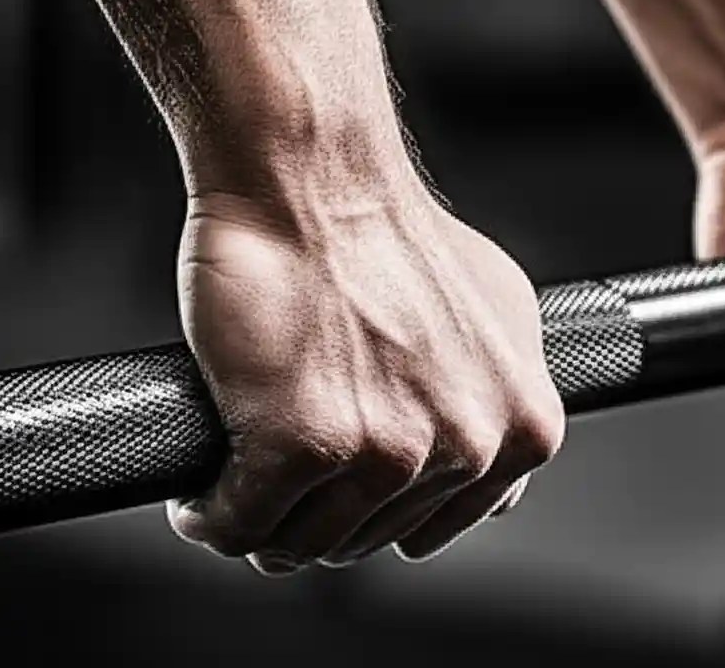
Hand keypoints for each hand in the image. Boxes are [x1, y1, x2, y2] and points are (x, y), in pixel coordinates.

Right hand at [169, 187, 563, 573]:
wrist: (315, 180)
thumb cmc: (389, 233)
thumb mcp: (497, 316)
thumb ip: (501, 392)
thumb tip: (487, 442)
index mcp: (523, 429)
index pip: (440, 524)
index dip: (378, 509)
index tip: (342, 487)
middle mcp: (468, 448)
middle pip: (369, 538)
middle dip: (316, 515)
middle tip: (282, 476)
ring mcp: (389, 454)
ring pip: (305, 544)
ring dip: (262, 525)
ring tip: (239, 486)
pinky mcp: (304, 447)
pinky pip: (242, 525)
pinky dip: (210, 519)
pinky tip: (202, 497)